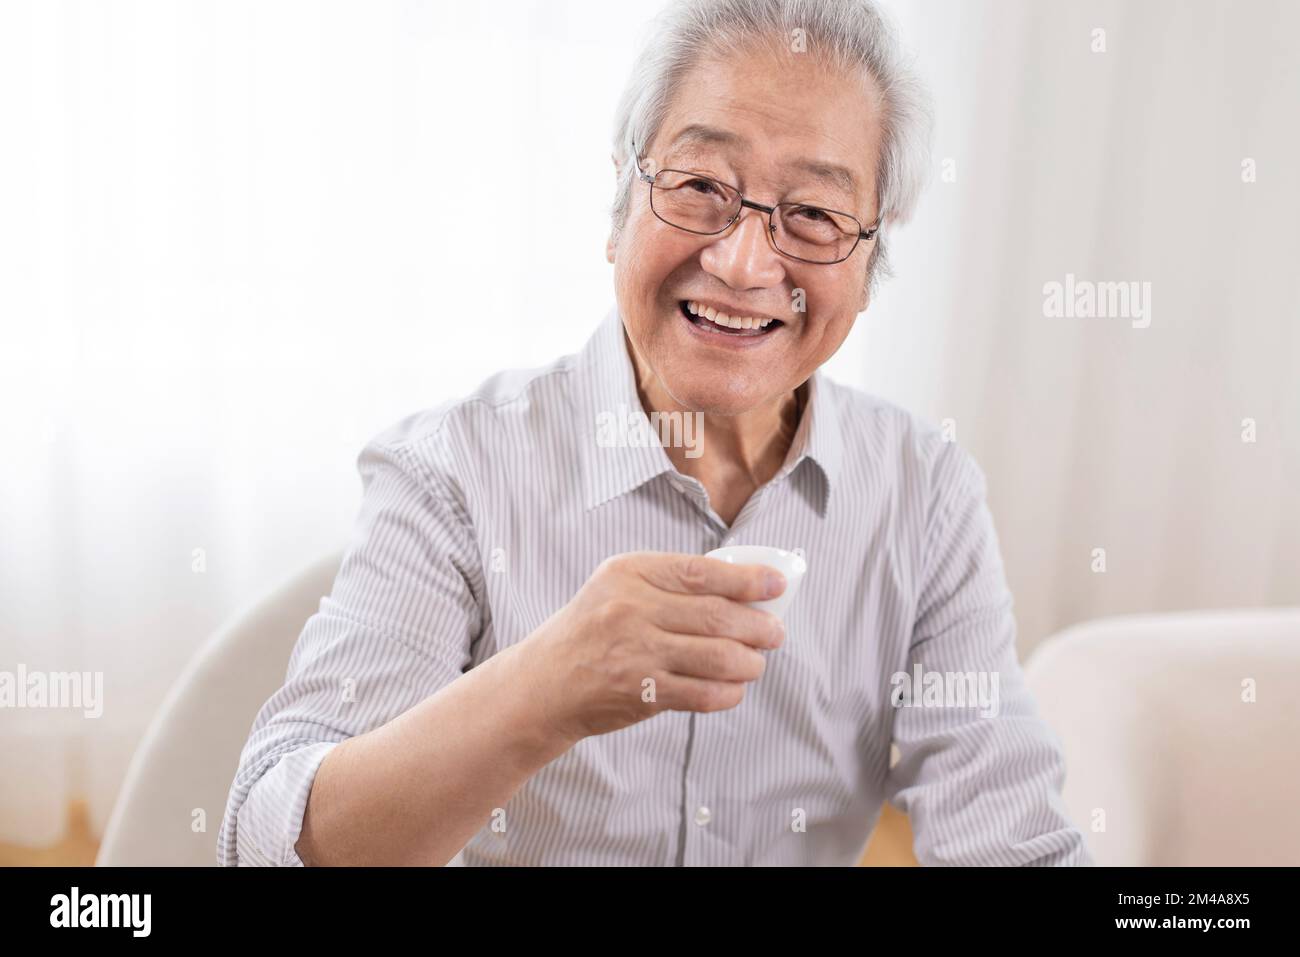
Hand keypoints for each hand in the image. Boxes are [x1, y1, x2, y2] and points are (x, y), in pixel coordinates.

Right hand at [519, 552, 786, 743]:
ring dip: (750, 662)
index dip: (747, 580)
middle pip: (717, 616)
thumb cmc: (590, 631)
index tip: (776, 585)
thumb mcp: (617, 588)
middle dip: (759, 626)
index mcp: (629, 572)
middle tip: (776, 632)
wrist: (543, 683)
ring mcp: (635, 652)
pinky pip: (703, 693)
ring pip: (718, 656)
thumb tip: (741, 588)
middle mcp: (632, 608)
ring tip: (757, 662)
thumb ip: (669, 584)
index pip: (701, 572)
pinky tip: (734, 688)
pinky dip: (728, 692)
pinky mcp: (641, 693)